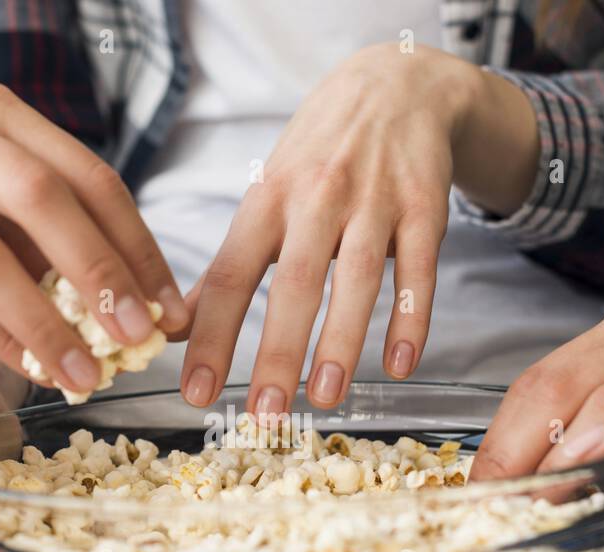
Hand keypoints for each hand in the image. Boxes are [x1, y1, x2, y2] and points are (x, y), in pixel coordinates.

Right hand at [0, 84, 188, 395]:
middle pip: (44, 200)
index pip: (88, 177)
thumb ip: (56, 232)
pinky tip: (28, 367)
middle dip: (100, 276)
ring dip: (44, 325)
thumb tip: (145, 308)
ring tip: (84, 375)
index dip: (136, 246)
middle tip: (137, 338)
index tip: (168, 308)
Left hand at [177, 42, 537, 412]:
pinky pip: (418, 271)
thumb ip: (228, 266)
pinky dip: (411, 320)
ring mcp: (375, 202)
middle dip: (277, 353)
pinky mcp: (426, 207)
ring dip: (341, 343)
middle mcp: (317, 199)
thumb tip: (177, 330)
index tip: (196, 392)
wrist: (398, 84)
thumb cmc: (319, 154)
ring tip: (324, 398)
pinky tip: (400, 366)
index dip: (212, 337)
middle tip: (265, 414)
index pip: (231, 275)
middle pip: (294, 283)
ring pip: (357, 280)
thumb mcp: (267, 195)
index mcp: (268, 201)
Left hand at [471, 262, 603, 479]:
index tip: (474, 484)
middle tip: (477, 501)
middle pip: (551, 385)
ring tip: (514, 496)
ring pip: (595, 392)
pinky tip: (583, 462)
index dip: (497, 433)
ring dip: (544, 448)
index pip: (541, 377)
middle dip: (503, 447)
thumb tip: (563, 453)